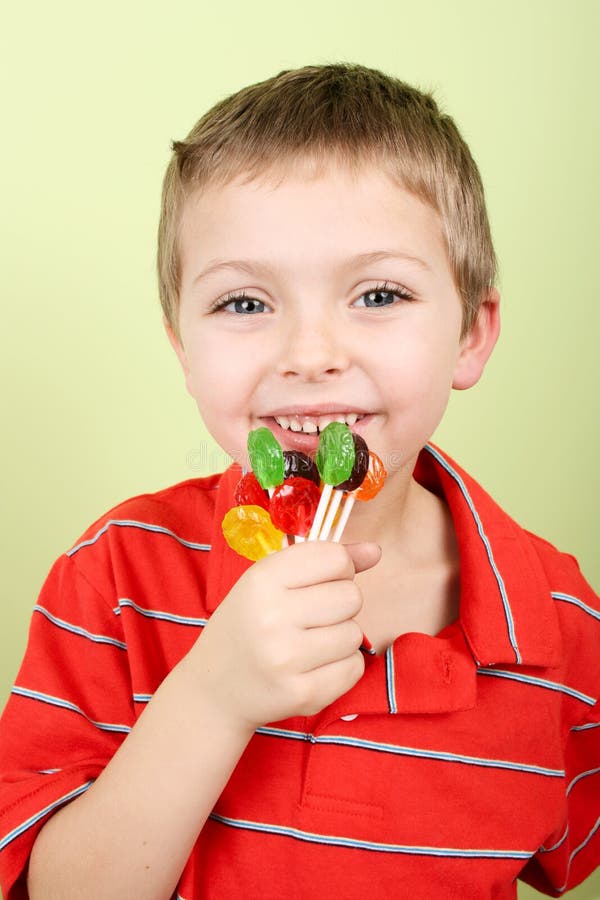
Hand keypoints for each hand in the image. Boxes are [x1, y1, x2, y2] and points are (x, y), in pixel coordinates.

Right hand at [183, 541, 380, 731]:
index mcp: (262, 580)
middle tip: (312, 617)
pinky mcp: (302, 694)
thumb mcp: (270, 581)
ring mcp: (286, 659)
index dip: (339, 568)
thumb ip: (323, 561)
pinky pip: (355, 668)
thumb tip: (375, 552)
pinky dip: (341, 667)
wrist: (213, 689)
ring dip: (340, 637)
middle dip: (340, 605)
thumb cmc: (247, 624)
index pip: (335, 559)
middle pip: (351, 597)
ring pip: (355, 634)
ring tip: (309, 643)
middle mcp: (272, 617)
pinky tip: (313, 667)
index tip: (321, 582)